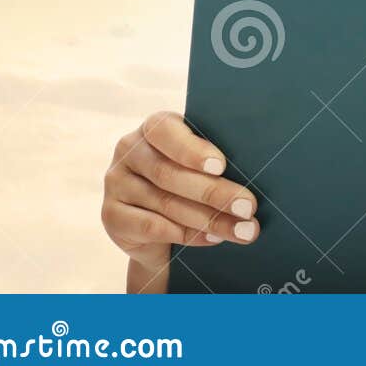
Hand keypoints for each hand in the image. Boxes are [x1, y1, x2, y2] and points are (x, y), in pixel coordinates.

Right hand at [101, 111, 259, 292]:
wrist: (157, 222)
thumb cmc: (190, 177)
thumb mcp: (199, 161)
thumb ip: (213, 159)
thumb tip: (254, 169)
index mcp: (154, 126)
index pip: (166, 131)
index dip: (192, 150)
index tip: (221, 166)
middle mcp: (129, 149)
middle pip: (172, 174)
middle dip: (215, 193)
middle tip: (248, 207)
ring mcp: (116, 182)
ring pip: (166, 203)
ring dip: (209, 219)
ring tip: (241, 229)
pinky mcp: (110, 215)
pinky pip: (152, 227)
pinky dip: (186, 234)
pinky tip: (212, 238)